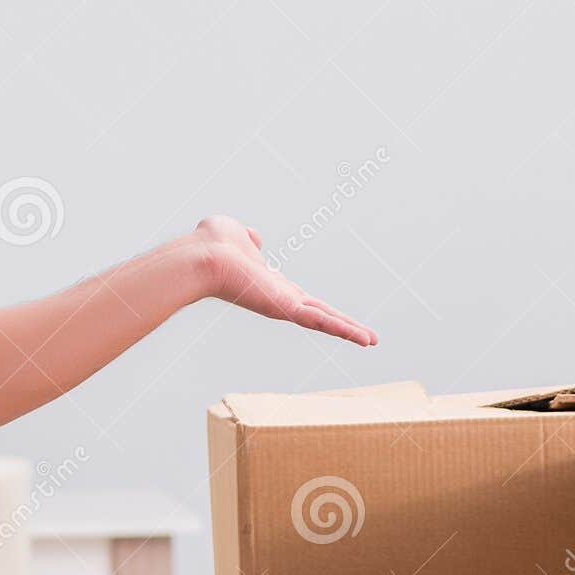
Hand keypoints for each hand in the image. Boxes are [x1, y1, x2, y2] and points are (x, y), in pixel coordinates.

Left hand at [191, 215, 377, 346]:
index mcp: (270, 284)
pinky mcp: (284, 308)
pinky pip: (320, 321)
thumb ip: (248, 237)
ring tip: (372, 341)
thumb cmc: (211, 244)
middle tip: (367, 337)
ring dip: (350, 331)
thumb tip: (253, 238)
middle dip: (344, 325)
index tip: (335, 314)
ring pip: (324, 321)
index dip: (319, 306)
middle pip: (319, 314)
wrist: (202, 256)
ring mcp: (282, 305)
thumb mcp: (235, 233)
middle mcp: (278, 298)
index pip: (302, 298)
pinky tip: (364, 339)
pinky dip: (344, 330)